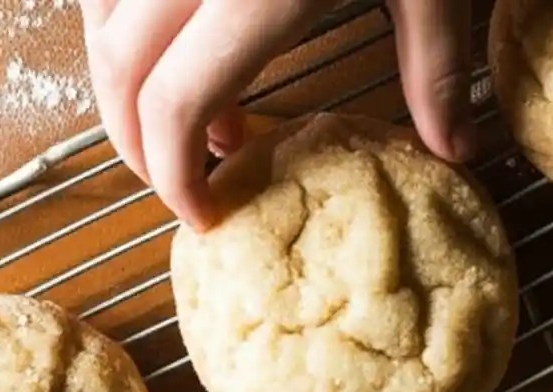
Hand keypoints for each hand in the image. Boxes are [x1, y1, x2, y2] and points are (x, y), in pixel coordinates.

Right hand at [80, 0, 475, 229]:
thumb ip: (435, 72)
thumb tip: (454, 153)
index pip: (173, 105)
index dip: (171, 174)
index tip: (204, 211)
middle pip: (116, 68)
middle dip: (133, 140)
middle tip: (182, 178)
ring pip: (98, 15)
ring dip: (124, 80)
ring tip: (193, 114)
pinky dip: (123, 20)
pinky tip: (175, 38)